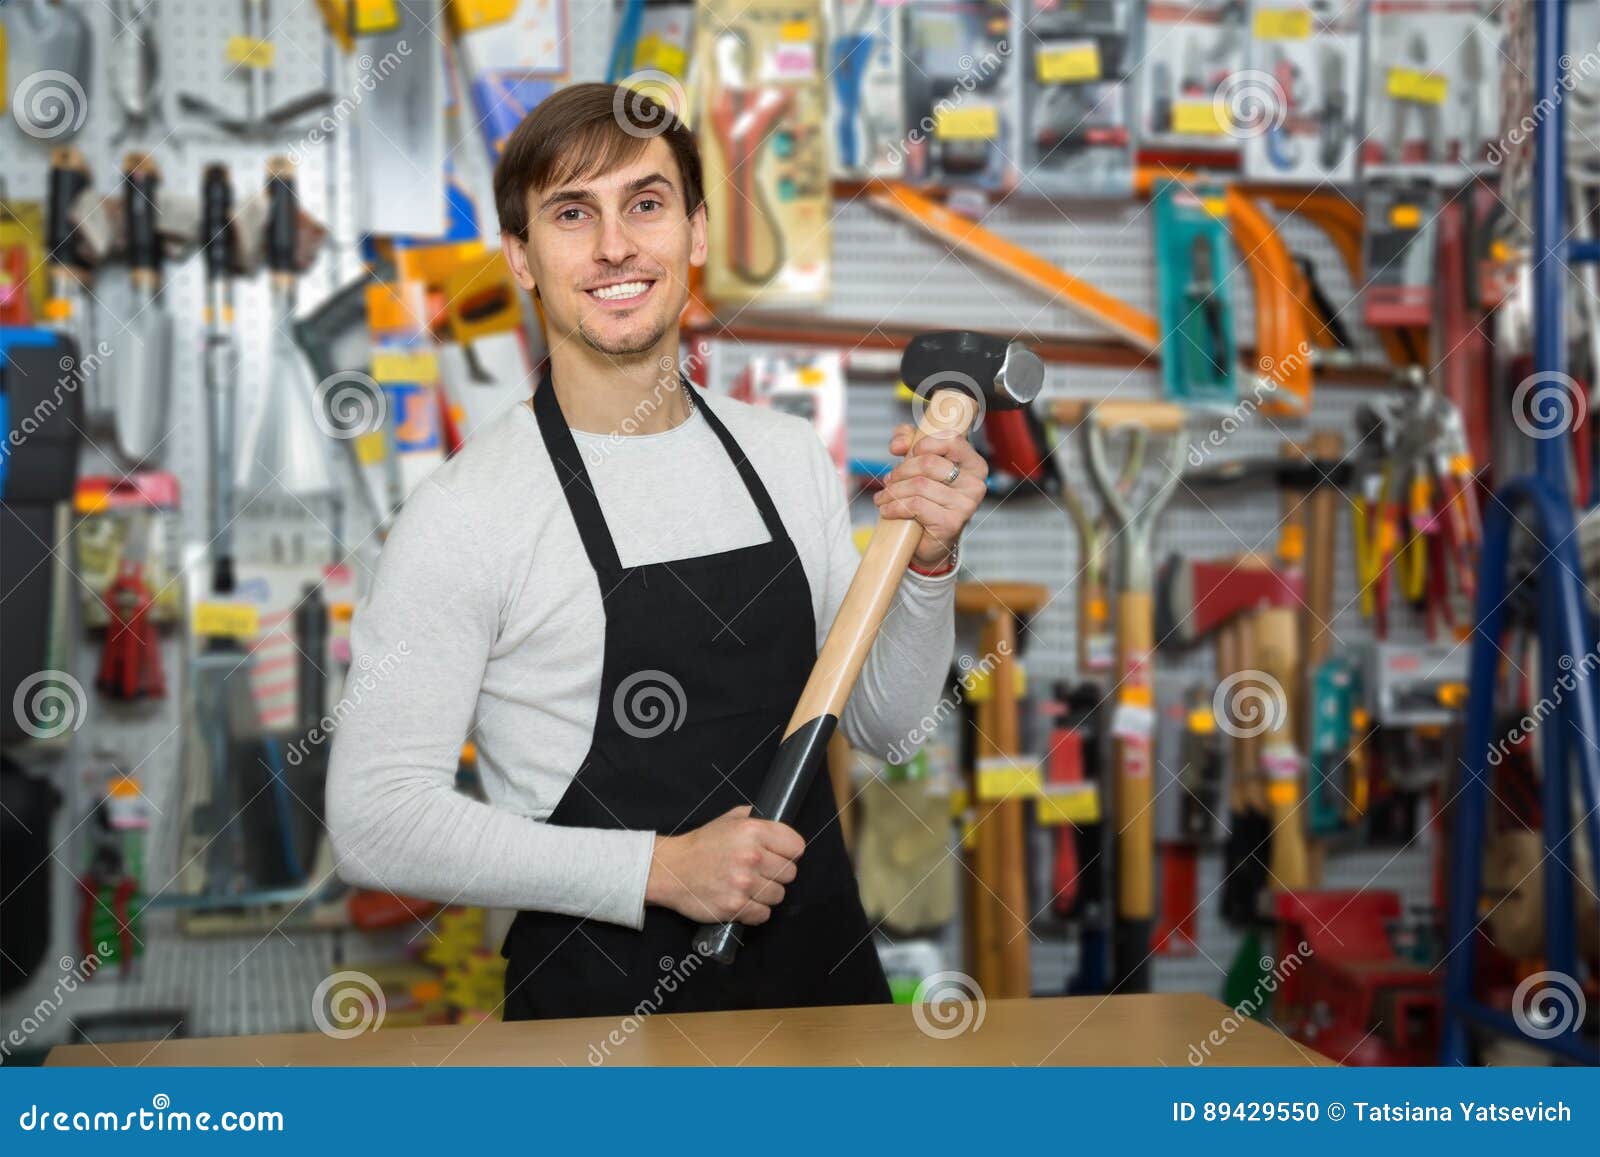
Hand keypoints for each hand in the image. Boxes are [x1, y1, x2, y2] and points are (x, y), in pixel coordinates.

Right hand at [645, 805, 803, 924]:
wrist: (671, 870)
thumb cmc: (701, 845)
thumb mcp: (728, 820)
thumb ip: (754, 817)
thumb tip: (774, 816)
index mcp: (753, 830)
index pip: (796, 847)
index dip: (790, 853)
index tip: (780, 856)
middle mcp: (752, 856)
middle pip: (790, 873)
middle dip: (777, 875)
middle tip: (760, 873)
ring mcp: (744, 883)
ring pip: (778, 895)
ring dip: (766, 894)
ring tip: (748, 887)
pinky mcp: (735, 906)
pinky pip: (763, 914)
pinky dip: (755, 912)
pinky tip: (742, 901)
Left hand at [876, 424, 987, 569]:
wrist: (930, 539)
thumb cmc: (928, 498)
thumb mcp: (918, 461)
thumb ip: (908, 439)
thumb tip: (898, 444)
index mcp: (974, 465)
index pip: (951, 440)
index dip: (923, 445)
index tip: (909, 454)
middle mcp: (975, 484)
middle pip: (928, 463)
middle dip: (901, 471)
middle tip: (889, 481)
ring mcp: (966, 505)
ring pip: (919, 485)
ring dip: (893, 491)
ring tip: (884, 497)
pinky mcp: (951, 523)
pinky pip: (916, 505)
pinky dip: (895, 507)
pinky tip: (888, 510)